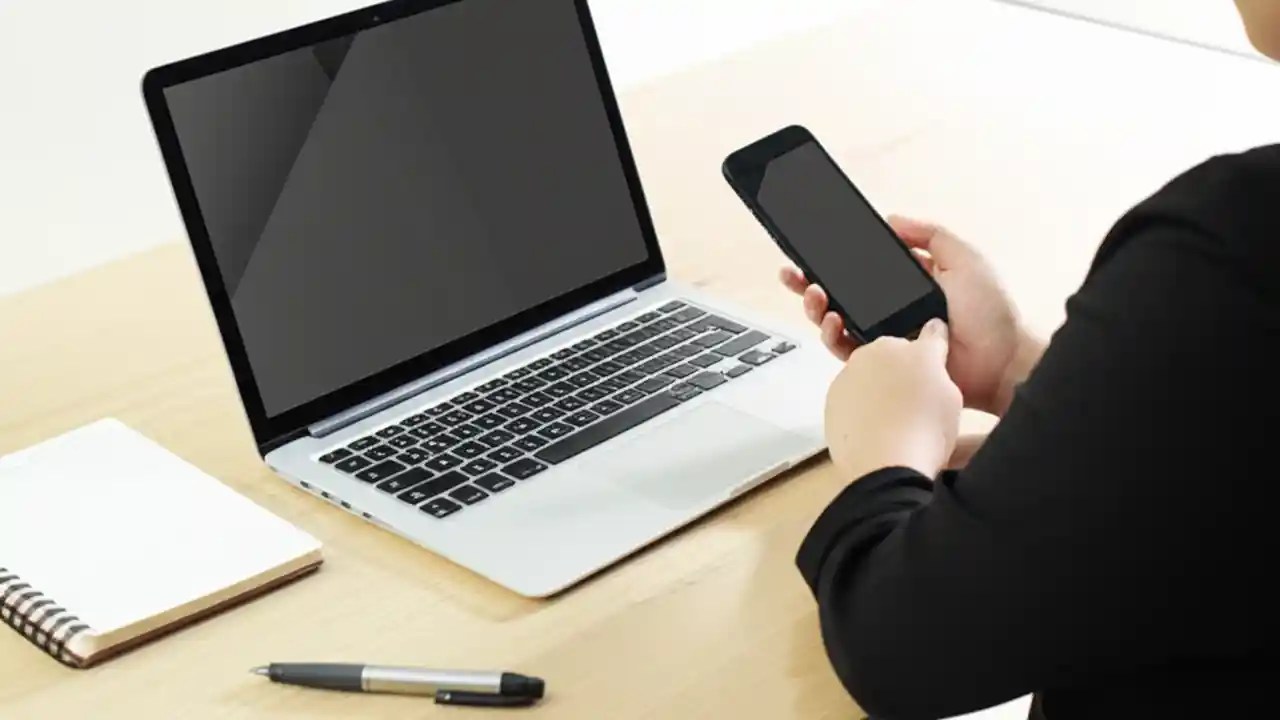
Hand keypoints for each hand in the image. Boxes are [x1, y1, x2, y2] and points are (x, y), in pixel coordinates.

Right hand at [781, 215, 1037, 415]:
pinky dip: (833, 336)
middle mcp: (891, 310)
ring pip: (836, 322)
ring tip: (815, 295)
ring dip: (817, 307)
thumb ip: (930, 234)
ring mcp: (885, 338)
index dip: (834, 259)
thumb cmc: (993, 314)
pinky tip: (832, 321)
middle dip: (810, 283)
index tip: (812, 247)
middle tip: (793, 272)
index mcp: (907, 283)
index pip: (861, 267)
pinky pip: (847, 351)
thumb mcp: (965, 258)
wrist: (1003, 363)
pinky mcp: (883, 364)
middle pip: (839, 294)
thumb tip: (891, 218)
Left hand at [824, 319, 962, 480]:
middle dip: (901, 370)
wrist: (884, 465)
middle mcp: (876, 353)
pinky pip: (850, 397)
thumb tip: (932, 347)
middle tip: (914, 401)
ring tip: (893, 420)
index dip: (935, 352)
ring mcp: (849, 375)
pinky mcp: (832, 399)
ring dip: (877, 389)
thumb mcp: (950, 395)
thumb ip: (938, 365)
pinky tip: (873, 429)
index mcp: (912, 347)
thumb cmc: (926, 431)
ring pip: (867, 375)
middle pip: (892, 355)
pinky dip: (859, 407)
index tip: (936, 361)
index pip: (929, 338)